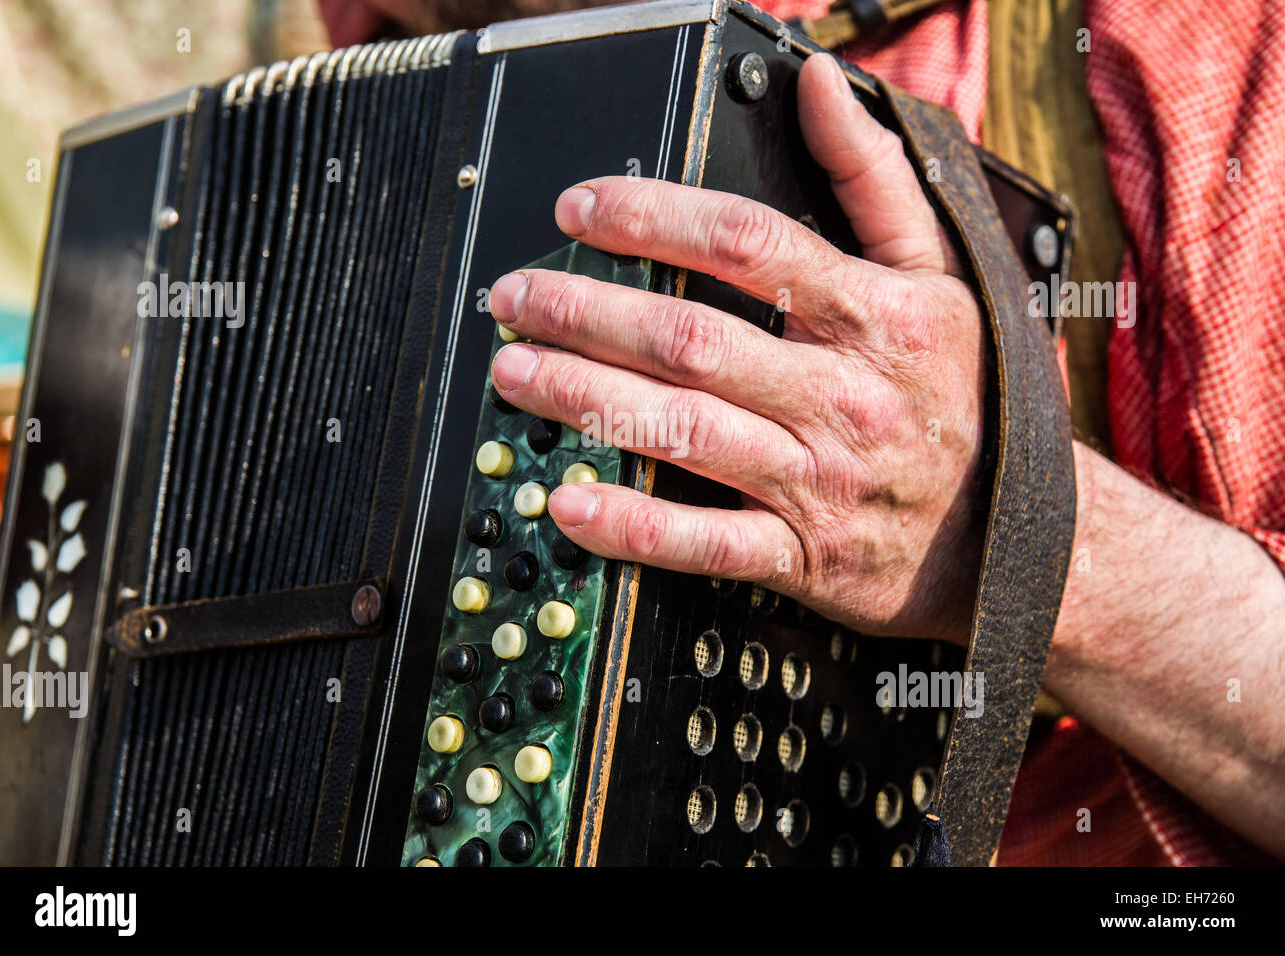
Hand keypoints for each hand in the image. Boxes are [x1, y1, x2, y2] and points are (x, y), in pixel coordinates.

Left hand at [488, 54, 985, 643]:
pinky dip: (634, 526)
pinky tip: (570, 500)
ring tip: (515, 373)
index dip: (653, 218)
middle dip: (588, 312)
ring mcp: (817, 479)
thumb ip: (875, 178)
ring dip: (586, 398)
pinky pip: (706, 541)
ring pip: (684, 432)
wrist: (1010, 534)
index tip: (583, 209)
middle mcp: (840, 395)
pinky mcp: (800, 554)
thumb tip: (821, 84)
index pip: (746, 245)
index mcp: (872, 316)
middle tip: (515, 298)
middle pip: (692, 340)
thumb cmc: (962, 397)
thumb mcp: (940, 277)